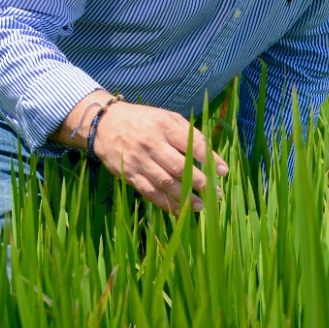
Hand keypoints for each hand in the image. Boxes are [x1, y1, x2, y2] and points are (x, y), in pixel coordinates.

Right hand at [90, 101, 226, 213]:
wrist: (105, 124)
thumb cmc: (143, 121)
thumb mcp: (165, 117)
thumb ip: (188, 133)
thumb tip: (211, 156)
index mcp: (164, 125)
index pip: (193, 144)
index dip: (210, 159)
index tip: (224, 172)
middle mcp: (151, 143)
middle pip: (180, 167)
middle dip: (201, 182)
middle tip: (216, 193)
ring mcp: (139, 160)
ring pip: (165, 183)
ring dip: (185, 197)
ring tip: (201, 206)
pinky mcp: (129, 174)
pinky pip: (150, 192)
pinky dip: (166, 203)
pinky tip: (179, 210)